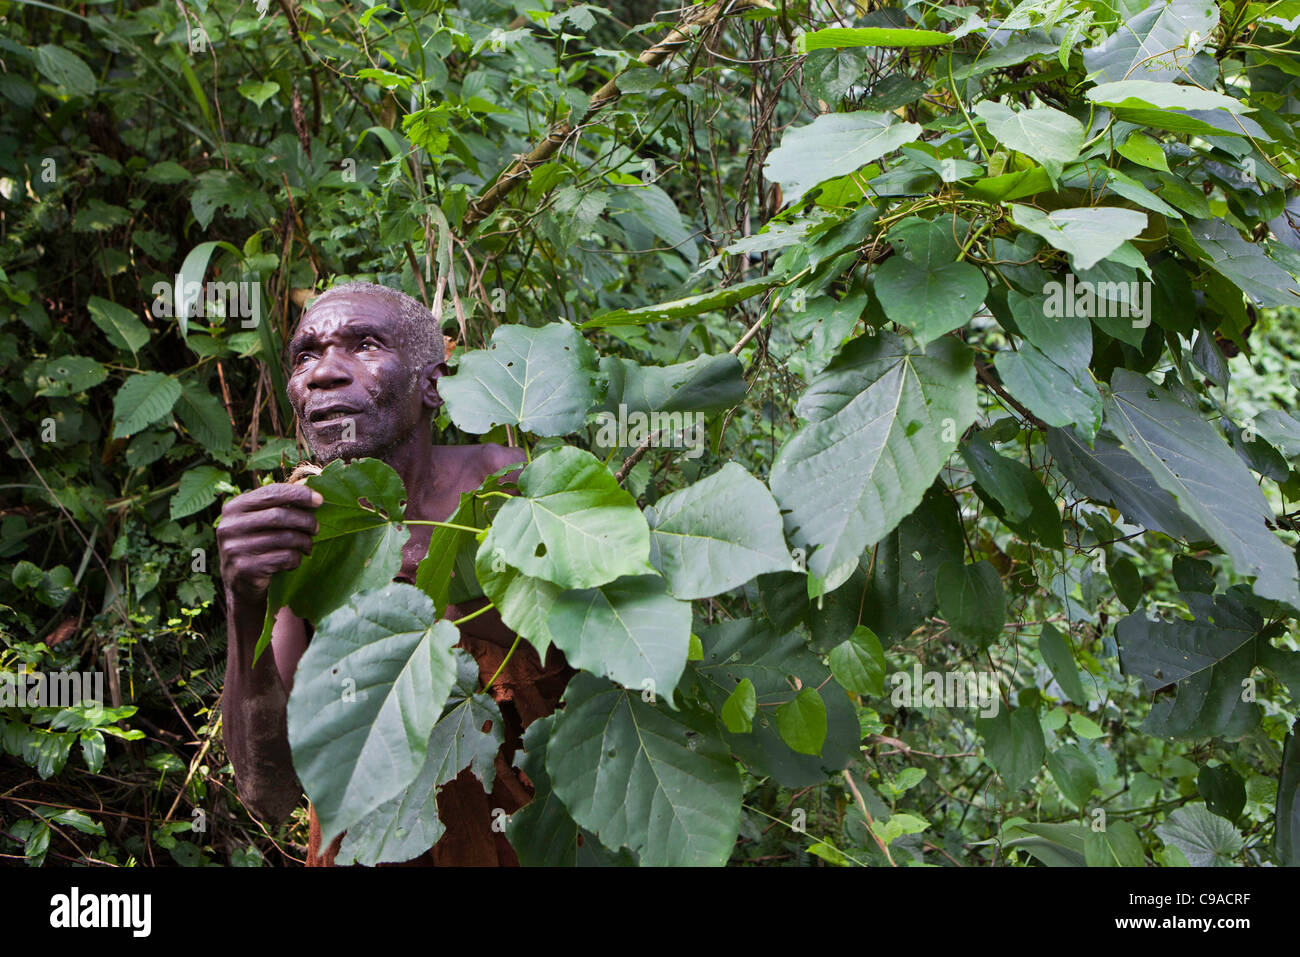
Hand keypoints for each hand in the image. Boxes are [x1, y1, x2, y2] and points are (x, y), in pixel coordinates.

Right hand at [217, 484, 321, 603]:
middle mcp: (230, 525)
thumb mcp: (257, 522)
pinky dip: (296, 559)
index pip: (271, 492)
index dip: (298, 494)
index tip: (319, 500)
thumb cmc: (255, 545)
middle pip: (279, 515)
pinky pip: (284, 558)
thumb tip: (314, 497)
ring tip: (307, 546)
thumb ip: (276, 507)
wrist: (238, 583)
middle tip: (316, 528)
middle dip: (305, 521)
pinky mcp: (245, 568)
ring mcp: (234, 548)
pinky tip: (294, 561)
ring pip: (285, 538)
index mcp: (234, 507)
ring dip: (304, 542)